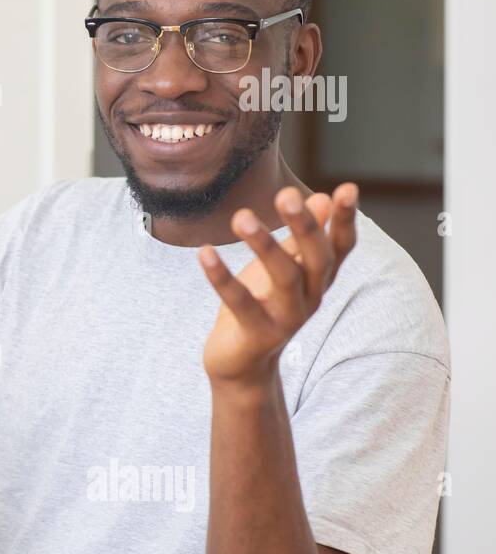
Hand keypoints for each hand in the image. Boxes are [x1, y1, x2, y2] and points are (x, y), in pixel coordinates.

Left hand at [199, 183, 357, 384]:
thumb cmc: (262, 306)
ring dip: (264, 246)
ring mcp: (286, 320)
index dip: (345, 220)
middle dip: (305, 227)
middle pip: (317, 261)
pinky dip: (221, 277)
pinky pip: (240, 303)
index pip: (339, 247)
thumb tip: (321, 197)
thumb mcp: (283, 269)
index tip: (348, 188)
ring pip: (283, 279)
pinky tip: (204, 252)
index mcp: (318, 280)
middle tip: (287, 195)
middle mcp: (310, 299)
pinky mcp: (256, 335)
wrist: (241, 365)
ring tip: (241, 216)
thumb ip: (300, 239)